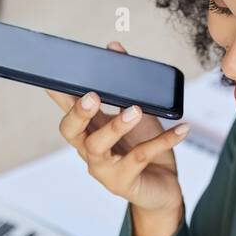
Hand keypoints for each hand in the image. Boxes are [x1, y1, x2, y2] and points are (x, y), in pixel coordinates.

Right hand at [45, 41, 189, 217]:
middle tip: (93, 96)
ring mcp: (103, 170)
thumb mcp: (137, 112)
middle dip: (79, 112)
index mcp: (88, 131)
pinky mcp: (123, 183)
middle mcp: (89, 150)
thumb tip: (114, 47)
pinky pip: (141, 157)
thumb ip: (124, 83)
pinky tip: (181, 129)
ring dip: (116, 126)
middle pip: (71, 132)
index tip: (53, 79)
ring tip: (136, 110)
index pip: (67, 110)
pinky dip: (163, 141)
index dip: (58, 96)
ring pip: (99, 146)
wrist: (161, 188)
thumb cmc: (144, 148)